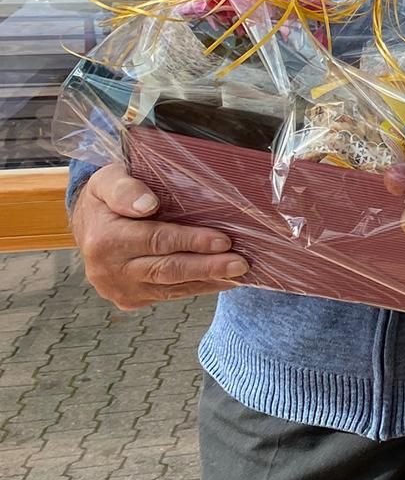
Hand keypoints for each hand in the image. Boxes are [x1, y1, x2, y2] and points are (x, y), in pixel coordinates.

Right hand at [69, 164, 245, 309]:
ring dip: (208, 281)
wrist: (88, 223)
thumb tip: (147, 204)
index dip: (192, 241)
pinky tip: (222, 280)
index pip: (156, 241)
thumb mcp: (109, 180)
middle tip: (241, 263)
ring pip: (170, 288)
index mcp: (104, 239)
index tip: (224, 240)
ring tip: (239, 273)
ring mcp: (118, 288)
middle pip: (166, 270)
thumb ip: (125, 189)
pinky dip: (197, 288)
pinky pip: (168, 295)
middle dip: (207, 267)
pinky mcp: (129, 299)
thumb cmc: (106, 196)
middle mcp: (108, 269)